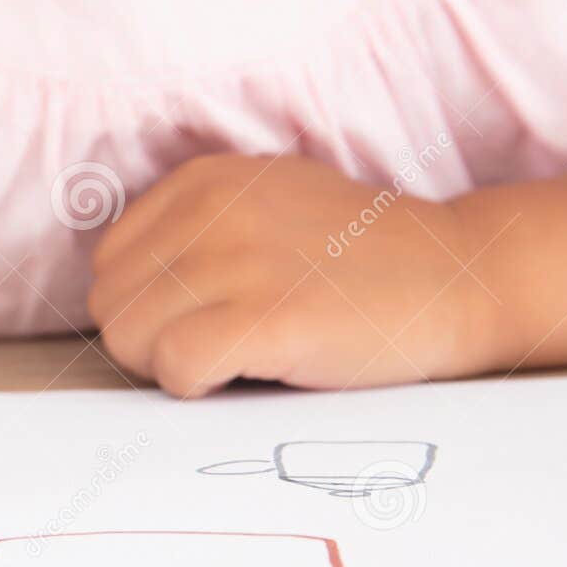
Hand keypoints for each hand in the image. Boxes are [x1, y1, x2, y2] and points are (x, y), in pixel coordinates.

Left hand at [88, 154, 497, 395]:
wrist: (459, 277)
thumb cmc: (357, 257)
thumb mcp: (264, 203)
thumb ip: (190, 230)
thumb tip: (117, 291)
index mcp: (202, 180)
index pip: (108, 265)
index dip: (148, 307)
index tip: (205, 315)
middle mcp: (210, 210)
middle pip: (110, 306)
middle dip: (153, 340)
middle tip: (223, 342)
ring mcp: (236, 261)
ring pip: (129, 340)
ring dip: (176, 366)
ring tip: (242, 353)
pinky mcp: (264, 317)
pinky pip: (174, 368)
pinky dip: (198, 386)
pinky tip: (249, 371)